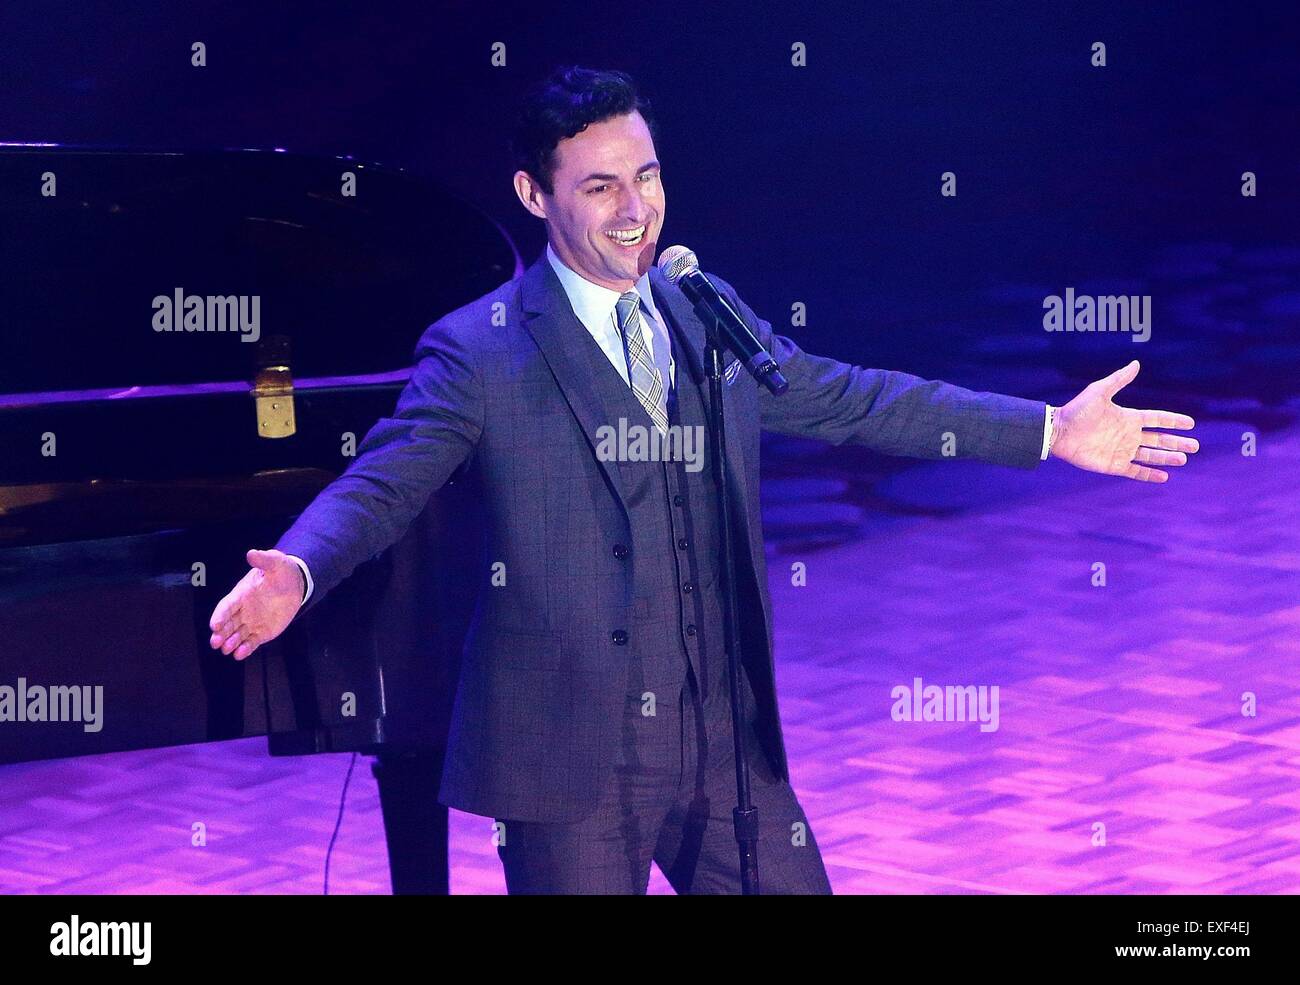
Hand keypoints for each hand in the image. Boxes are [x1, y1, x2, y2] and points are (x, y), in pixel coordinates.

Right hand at [208, 549, 304, 659]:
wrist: (295, 584)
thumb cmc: (281, 571)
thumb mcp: (275, 562)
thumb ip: (263, 560)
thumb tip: (252, 553)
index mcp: (241, 594)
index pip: (226, 606)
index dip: (219, 615)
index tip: (214, 625)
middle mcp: (242, 611)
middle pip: (227, 624)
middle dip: (220, 634)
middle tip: (215, 643)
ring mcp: (251, 623)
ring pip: (237, 635)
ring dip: (231, 643)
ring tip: (227, 650)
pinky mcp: (262, 632)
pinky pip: (252, 642)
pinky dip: (245, 649)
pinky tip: (240, 654)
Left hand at [1051, 360, 1197, 481]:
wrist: (1059, 431)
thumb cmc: (1077, 410)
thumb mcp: (1099, 392)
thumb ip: (1119, 380)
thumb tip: (1136, 363)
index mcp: (1128, 417)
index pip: (1157, 419)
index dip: (1173, 421)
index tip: (1190, 423)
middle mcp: (1128, 435)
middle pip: (1159, 440)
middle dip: (1176, 443)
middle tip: (1195, 447)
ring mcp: (1122, 450)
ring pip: (1150, 456)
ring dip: (1167, 458)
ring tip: (1183, 460)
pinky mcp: (1113, 465)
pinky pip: (1135, 471)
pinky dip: (1149, 474)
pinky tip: (1163, 476)